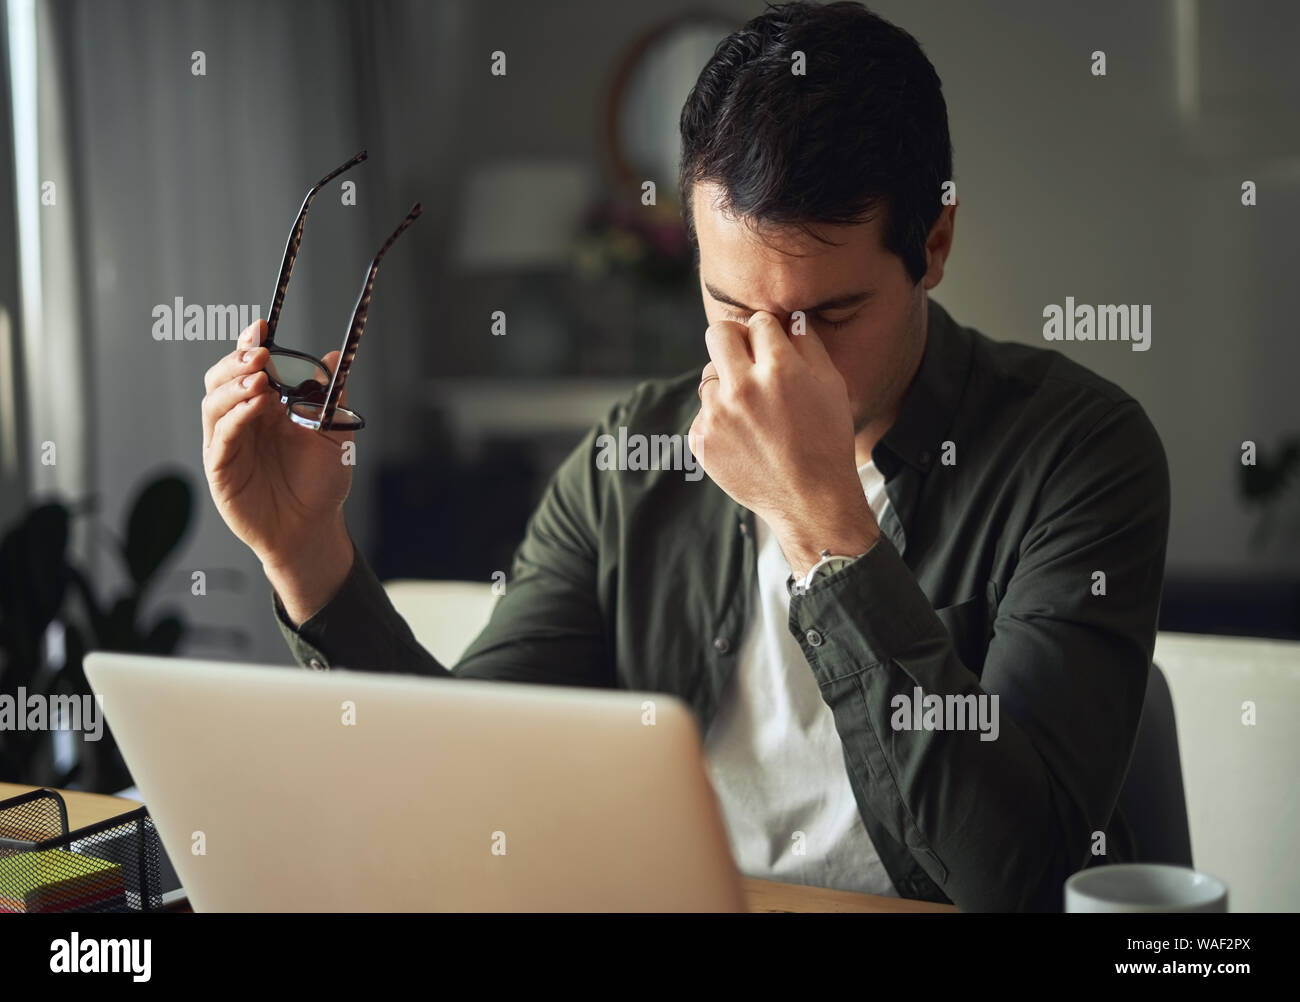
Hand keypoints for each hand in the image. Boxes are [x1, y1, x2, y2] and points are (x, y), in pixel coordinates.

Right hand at [201, 320, 354, 622]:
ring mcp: (227, 443)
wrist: (313, 529)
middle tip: (260, 354)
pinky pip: (221, 436)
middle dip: (238, 361)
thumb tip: (335, 355)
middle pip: (223, 378)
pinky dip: (235, 417)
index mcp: (266, 407)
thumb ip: (331, 397)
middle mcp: (242, 420)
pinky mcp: (221, 468)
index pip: (248, 367)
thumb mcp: (334, 435)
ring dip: (235, 386)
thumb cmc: (321, 484)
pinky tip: (254, 407)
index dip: (250, 344)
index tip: (261, 326)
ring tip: (261, 380)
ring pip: (215, 403)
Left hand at [689, 311, 878, 575]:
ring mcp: (717, 416)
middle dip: (734, 340)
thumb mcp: (831, 385)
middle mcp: (742, 388)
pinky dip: (719, 420)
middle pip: (718, 333)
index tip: (773, 347)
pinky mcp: (701, 440)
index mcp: (778, 368)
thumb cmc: (827, 439)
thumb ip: (807, 344)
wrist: (811, 500)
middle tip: (748, 358)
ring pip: (709, 377)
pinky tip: (745, 438)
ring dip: (728, 386)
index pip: (758, 322)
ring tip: (754, 413)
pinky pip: (703, 413)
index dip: (768, 332)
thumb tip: (788, 318)